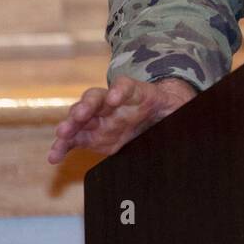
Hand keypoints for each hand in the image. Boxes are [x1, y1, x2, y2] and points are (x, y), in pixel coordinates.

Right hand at [48, 75, 195, 163]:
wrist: (158, 115)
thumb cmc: (169, 108)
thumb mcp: (179, 107)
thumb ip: (180, 109)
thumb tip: (190, 109)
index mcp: (135, 93)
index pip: (125, 86)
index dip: (119, 90)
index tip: (115, 98)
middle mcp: (112, 103)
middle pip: (96, 98)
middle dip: (86, 106)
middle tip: (80, 115)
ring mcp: (100, 119)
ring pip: (81, 118)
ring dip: (70, 125)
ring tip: (62, 135)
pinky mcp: (93, 136)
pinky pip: (75, 140)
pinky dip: (63, 146)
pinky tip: (54, 157)